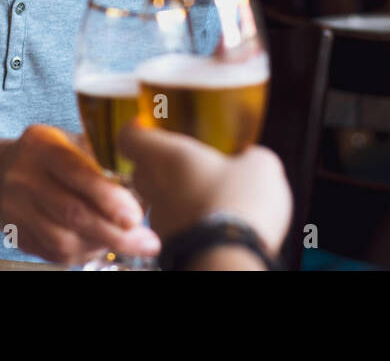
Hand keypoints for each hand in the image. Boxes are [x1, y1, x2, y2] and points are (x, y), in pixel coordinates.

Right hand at [0, 124, 160, 263]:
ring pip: (63, 240)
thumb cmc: (49, 155)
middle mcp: (24, 177)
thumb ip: (98, 157)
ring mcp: (15, 209)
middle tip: (147, 242)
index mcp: (42, 146)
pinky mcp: (16, 235)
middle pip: (72, 213)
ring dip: (102, 246)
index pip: (77, 173)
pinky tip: (101, 246)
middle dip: (114, 232)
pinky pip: (54, 254)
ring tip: (128, 243)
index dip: (108, 197)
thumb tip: (147, 179)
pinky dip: (83, 254)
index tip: (136, 215)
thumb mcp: (68, 141)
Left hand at [117, 121, 291, 253]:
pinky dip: (189, 223)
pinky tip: (215, 224)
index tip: (146, 126)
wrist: (229, 262)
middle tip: (185, 163)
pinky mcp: (171, 248)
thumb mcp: (260, 165)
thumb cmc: (239, 203)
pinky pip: (176, 228)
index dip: (136, 130)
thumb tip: (250, 159)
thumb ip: (250, 156)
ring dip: (177, 197)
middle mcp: (155, 188)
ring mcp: (161, 222)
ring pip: (158, 202)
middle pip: (140, 171)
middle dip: (158, 165)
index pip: (129, 137)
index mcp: (168, 157)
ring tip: (209, 196)